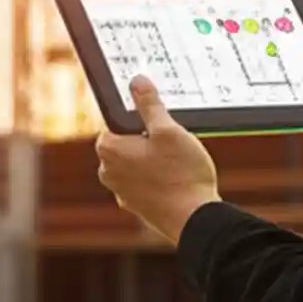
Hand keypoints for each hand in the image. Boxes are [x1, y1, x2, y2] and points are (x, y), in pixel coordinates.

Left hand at [95, 75, 220, 244]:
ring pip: (137, 164)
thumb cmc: (181, 173)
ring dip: (155, 160)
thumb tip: (136, 82)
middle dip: (148, 140)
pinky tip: (179, 180)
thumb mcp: (168, 130)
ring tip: (178, 163)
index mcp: (108, 149)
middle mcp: (108, 172)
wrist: (195, 219)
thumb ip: (149, 105)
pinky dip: (160, 179)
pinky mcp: (137, 207)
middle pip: (127, 143)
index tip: (159, 124)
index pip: (116, 122)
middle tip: (173, 143)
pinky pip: (146, 183)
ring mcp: (122, 192)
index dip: (140, 120)